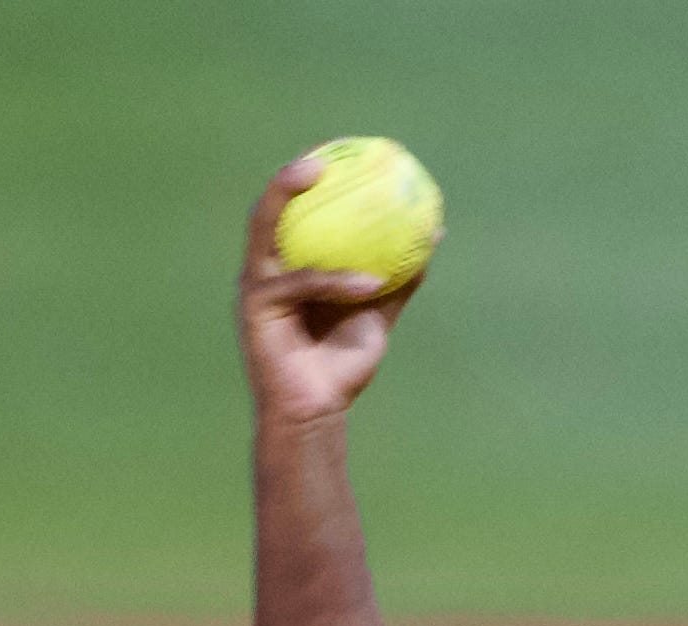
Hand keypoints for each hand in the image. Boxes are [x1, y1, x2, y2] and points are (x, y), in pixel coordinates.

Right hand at [237, 155, 420, 427]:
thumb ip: (398, 279)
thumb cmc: (341, 365)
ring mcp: (256, 289)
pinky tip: (370, 280)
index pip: (292, 214)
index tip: (337, 151)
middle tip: (320, 158)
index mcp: (288, 267)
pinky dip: (336, 282)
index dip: (306, 180)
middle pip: (266, 213)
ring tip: (327, 191)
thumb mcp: (376, 315)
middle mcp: (265, 271)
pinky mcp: (255, 310)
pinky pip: (300, 284)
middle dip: (285, 179)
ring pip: (266, 233)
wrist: (319, 411)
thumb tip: (431, 235)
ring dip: (290, 203)